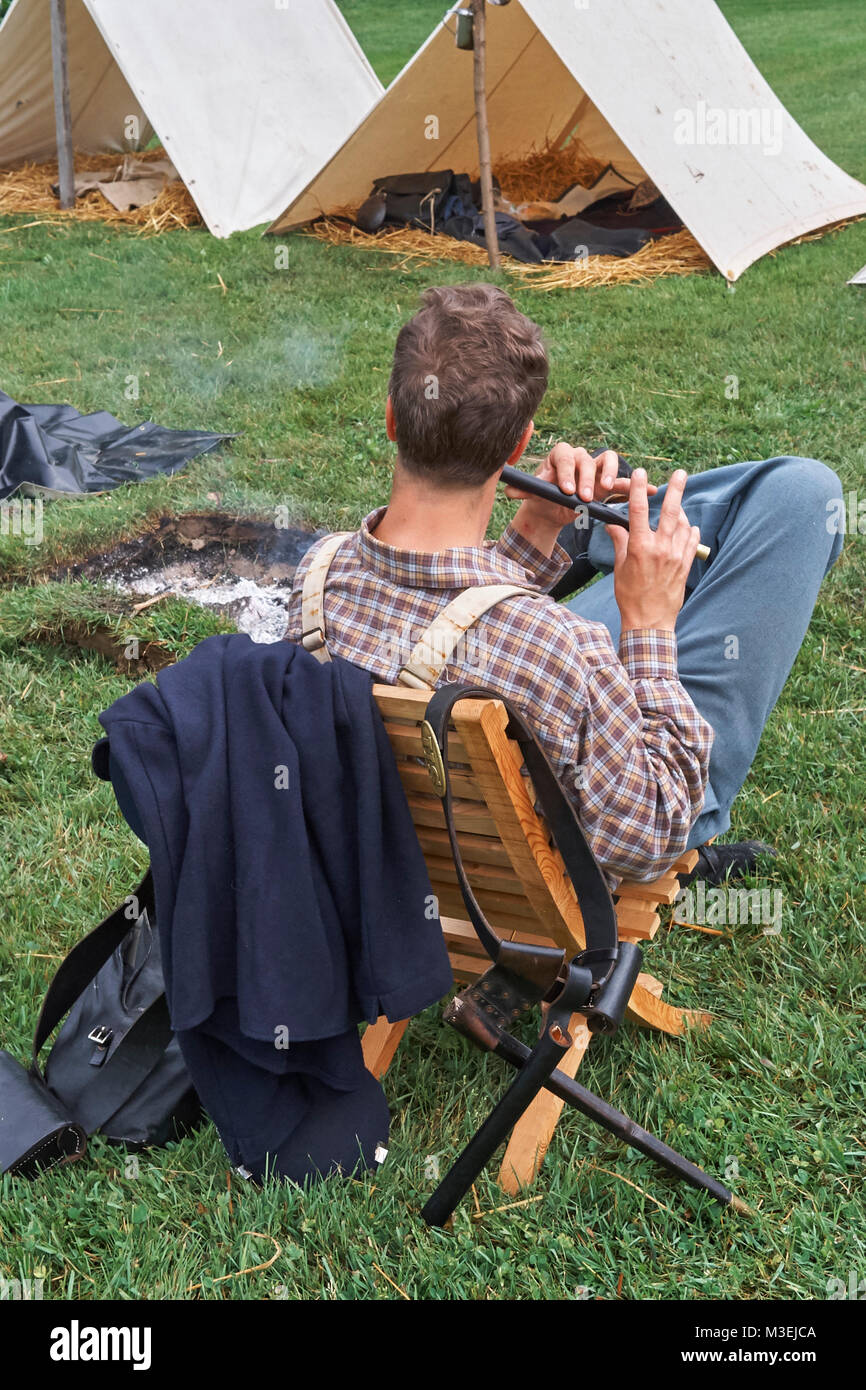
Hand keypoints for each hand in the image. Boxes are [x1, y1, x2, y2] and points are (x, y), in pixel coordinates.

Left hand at [507, 443, 656, 553]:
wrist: (552, 508)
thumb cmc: (542, 497)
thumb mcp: (534, 495)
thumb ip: (525, 492)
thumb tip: (509, 492)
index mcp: (560, 456)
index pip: (565, 455)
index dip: (567, 471)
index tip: (566, 489)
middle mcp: (579, 457)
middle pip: (587, 459)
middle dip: (585, 478)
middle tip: (582, 497)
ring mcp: (596, 468)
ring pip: (608, 460)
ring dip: (609, 473)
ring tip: (606, 490)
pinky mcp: (607, 481)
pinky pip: (623, 479)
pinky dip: (635, 484)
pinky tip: (649, 489)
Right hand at [608, 468, 700, 632]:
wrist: (649, 621)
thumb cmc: (630, 596)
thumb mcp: (619, 568)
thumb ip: (620, 542)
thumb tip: (613, 526)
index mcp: (640, 547)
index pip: (638, 511)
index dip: (638, 489)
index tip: (640, 473)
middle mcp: (660, 548)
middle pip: (671, 512)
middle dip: (676, 489)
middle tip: (681, 473)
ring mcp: (676, 556)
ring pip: (684, 525)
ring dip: (682, 512)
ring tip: (678, 505)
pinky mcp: (685, 565)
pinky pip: (692, 541)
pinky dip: (691, 531)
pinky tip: (689, 527)